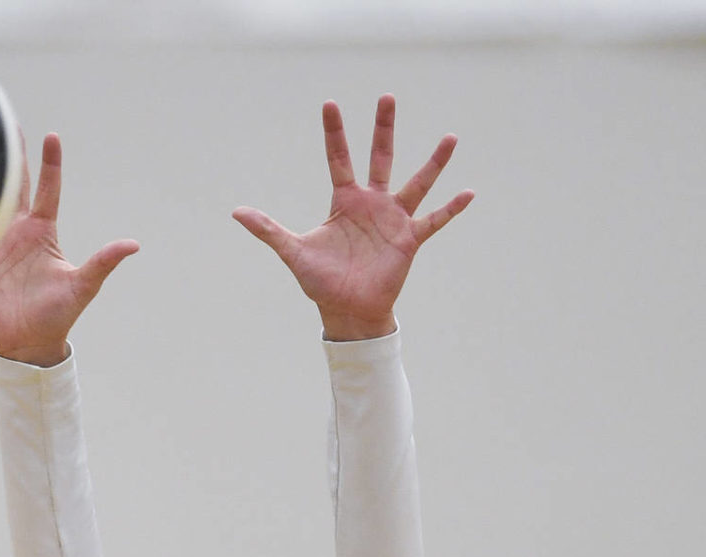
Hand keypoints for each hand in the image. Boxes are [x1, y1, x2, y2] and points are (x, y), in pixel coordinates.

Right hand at [0, 132, 137, 367]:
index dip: (51, 163)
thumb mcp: (82, 287)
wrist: (26, 344)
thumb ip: (102, 263)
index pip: (48, 190)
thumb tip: (133, 245)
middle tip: (3, 124)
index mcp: (42, 232)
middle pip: (13, 187)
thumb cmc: (57, 315)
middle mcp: (17, 233)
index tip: (52, 135)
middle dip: (10, 157)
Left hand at [233, 95, 471, 341]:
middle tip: (386, 97)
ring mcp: (393, 219)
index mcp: (344, 201)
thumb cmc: (321, 282)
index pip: (337, 159)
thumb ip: (268, 230)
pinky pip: (434, 220)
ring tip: (449, 138)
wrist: (346, 311)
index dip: (334, 133)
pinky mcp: (409, 240)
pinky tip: (468, 192)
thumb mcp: (293, 252)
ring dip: (433, 163)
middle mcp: (371, 203)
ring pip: (415, 183)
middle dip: (382, 129)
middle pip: (379, 157)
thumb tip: (236, 212)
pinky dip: (451, 209)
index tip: (329, 104)